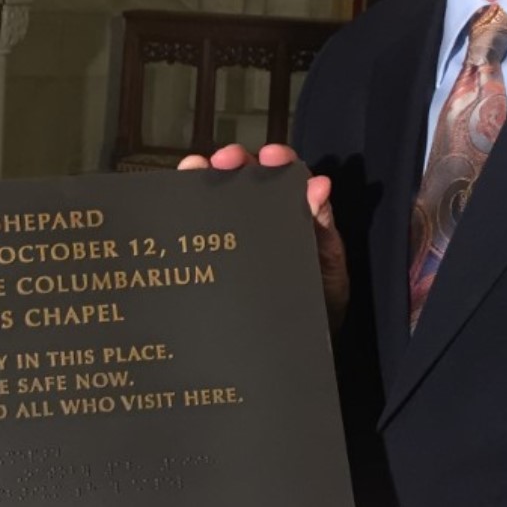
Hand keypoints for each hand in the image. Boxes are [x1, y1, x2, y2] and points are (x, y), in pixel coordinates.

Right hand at [179, 143, 346, 332]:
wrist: (297, 351)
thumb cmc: (319, 307)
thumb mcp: (328, 269)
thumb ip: (323, 230)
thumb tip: (321, 185)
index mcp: (298, 218)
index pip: (288, 179)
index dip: (278, 160)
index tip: (270, 155)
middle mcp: (267, 220)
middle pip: (249, 180)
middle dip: (237, 162)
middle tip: (226, 160)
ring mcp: (241, 235)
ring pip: (221, 197)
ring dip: (207, 176)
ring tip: (195, 168)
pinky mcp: (218, 255)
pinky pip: (202, 227)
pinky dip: (187, 206)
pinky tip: (179, 195)